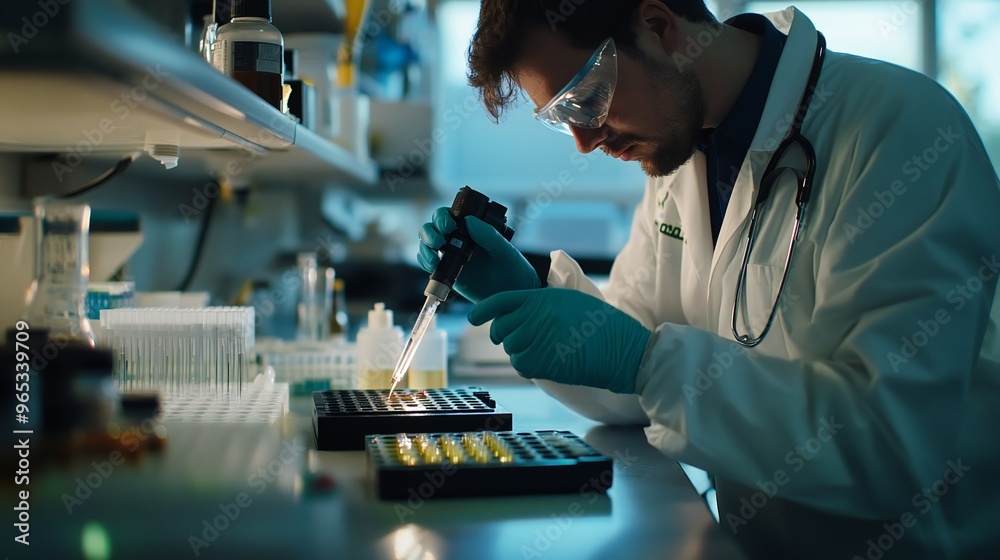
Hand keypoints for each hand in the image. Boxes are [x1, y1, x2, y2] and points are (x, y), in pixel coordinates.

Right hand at [417, 207, 539, 302]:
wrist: (512, 297)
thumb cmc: (515, 270)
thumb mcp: (506, 251)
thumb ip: (490, 236)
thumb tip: (469, 221)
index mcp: (474, 227)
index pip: (451, 213)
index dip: (444, 216)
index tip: (449, 226)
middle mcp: (459, 238)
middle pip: (434, 226)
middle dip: (431, 231)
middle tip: (440, 241)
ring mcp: (451, 254)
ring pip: (427, 243)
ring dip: (425, 247)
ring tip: (435, 259)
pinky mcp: (447, 271)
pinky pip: (428, 262)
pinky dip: (424, 261)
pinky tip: (433, 267)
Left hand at [468, 288, 651, 393]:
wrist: (625, 350)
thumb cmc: (603, 326)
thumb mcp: (571, 301)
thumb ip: (543, 303)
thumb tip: (517, 314)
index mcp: (545, 296)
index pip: (502, 300)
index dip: (484, 310)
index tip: (473, 318)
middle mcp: (538, 314)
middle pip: (502, 327)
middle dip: (505, 336)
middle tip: (520, 340)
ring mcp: (540, 337)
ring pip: (511, 347)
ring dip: (520, 351)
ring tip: (543, 350)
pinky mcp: (544, 361)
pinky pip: (521, 364)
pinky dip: (528, 365)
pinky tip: (546, 362)